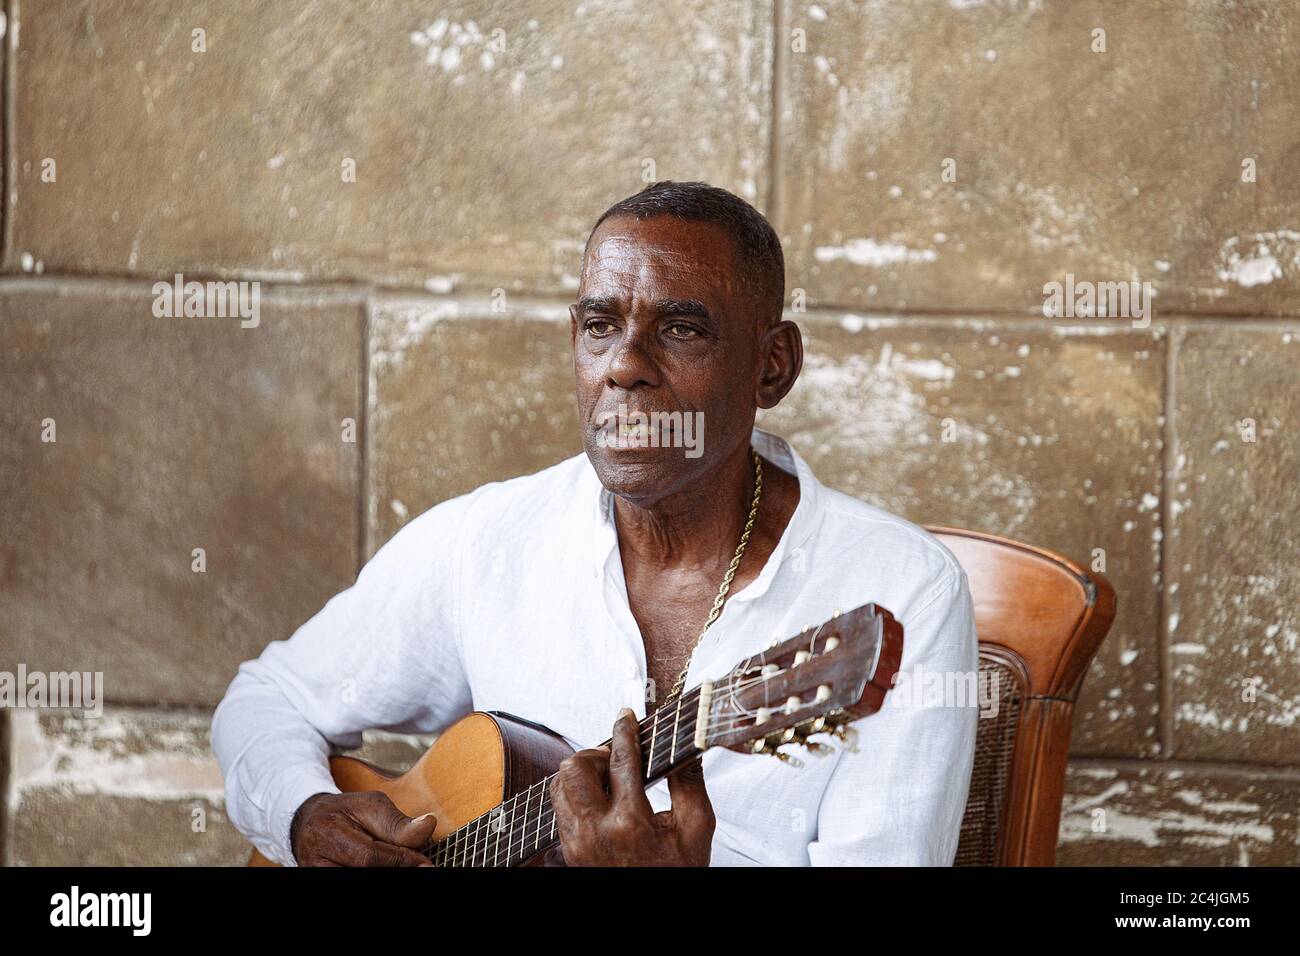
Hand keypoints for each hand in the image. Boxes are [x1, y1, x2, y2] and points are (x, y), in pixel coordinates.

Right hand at [290, 791, 435, 866]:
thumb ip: (397, 823)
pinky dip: (372, 871)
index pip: (370, 857)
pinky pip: (353, 881)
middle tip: (415, 863)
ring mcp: (316, 873)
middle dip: (395, 868)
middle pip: (366, 873)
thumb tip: (428, 826)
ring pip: (360, 878)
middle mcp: (316, 862)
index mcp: (327, 833)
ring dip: (384, 870)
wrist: (311, 822)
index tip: (425, 863)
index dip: (401, 860)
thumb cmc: (346, 812)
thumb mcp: (372, 806)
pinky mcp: (320, 880)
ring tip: (395, 861)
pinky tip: (381, 865)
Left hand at [549, 707, 714, 865]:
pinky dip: (575, 795)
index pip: (620, 761)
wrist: (656, 914)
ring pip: (559, 786)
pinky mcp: (569, 852)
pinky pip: (560, 809)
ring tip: (608, 780)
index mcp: (630, 823)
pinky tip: (600, 800)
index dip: (624, 731)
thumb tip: (687, 746)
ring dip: (581, 774)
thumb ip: (690, 782)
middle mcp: (595, 832)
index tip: (626, 716)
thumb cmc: (678, 874)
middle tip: (616, 760)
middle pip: (573, 768)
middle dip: (595, 754)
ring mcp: (577, 844)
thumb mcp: (696, 828)